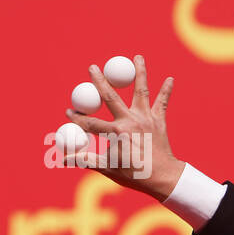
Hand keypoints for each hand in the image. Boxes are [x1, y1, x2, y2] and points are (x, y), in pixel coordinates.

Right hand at [64, 54, 185, 201]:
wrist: (164, 178)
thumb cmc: (134, 175)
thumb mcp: (107, 168)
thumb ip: (85, 159)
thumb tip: (63, 158)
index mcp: (116, 133)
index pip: (91, 123)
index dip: (77, 118)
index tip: (68, 111)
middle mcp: (131, 121)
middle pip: (112, 97)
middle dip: (100, 81)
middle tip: (92, 67)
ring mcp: (146, 119)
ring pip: (142, 91)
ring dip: (140, 72)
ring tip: (137, 56)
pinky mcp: (159, 121)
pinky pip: (163, 103)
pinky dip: (167, 91)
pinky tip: (170, 78)